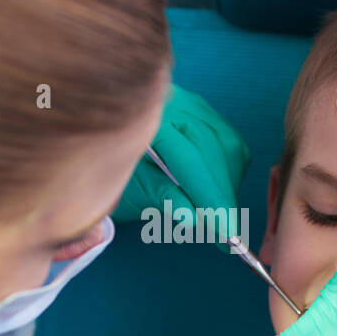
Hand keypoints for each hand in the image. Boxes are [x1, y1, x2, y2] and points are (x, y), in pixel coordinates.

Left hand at [112, 83, 250, 251]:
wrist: (107, 146)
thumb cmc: (115, 170)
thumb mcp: (132, 188)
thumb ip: (162, 197)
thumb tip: (192, 217)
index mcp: (149, 119)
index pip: (188, 158)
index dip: (210, 195)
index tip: (225, 228)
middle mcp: (173, 103)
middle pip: (213, 148)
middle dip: (222, 193)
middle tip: (226, 232)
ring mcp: (191, 105)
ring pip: (226, 145)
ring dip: (228, 184)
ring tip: (219, 216)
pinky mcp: (204, 113)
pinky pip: (229, 142)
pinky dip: (229, 171)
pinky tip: (218, 192)